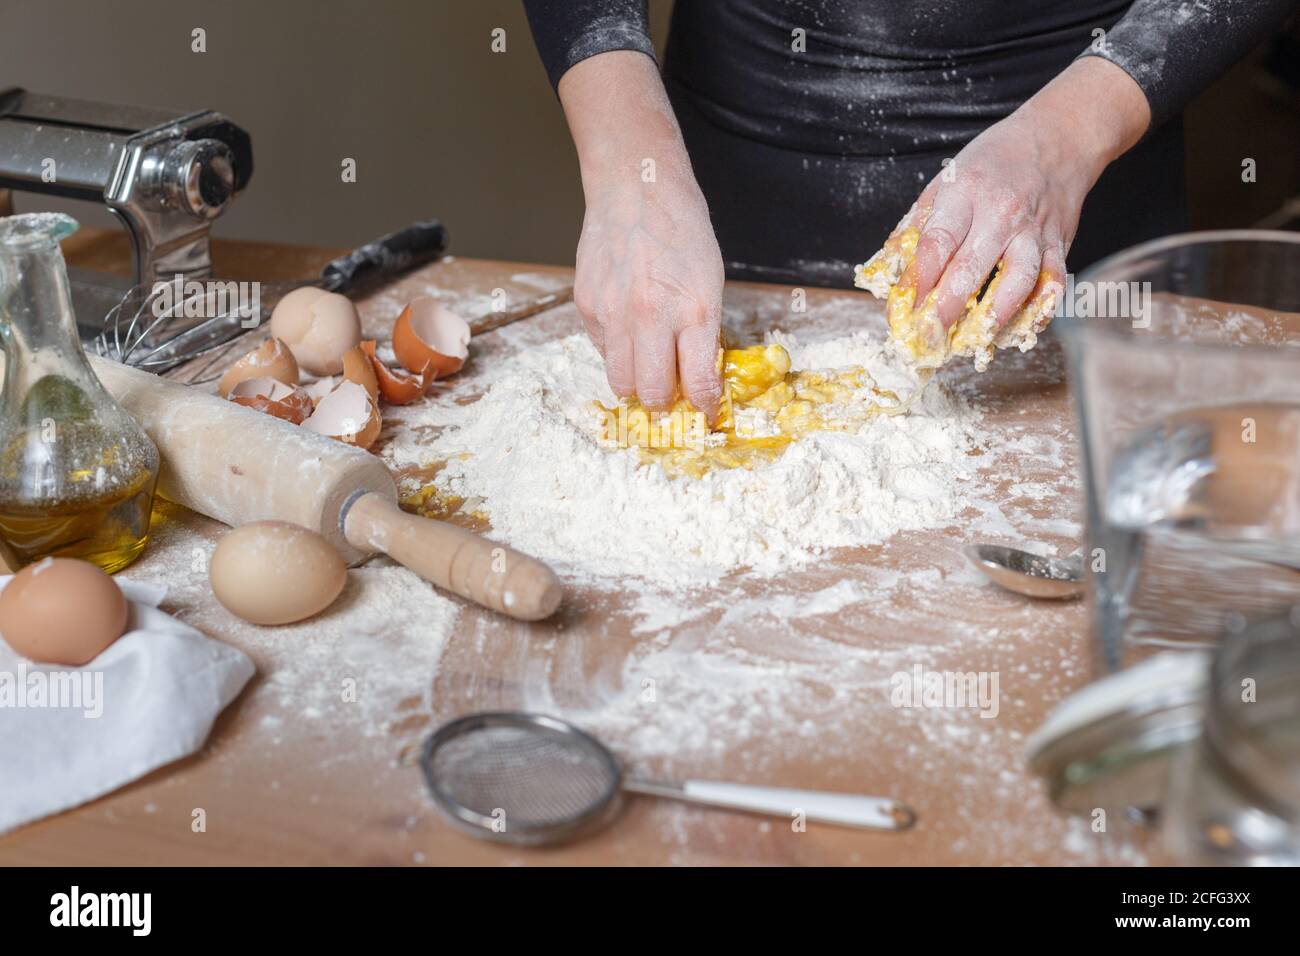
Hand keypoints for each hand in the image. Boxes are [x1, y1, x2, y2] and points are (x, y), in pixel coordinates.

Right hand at [559, 51, 723, 419]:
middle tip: (673, 397)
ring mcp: (614, 313)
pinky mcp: (588, 306)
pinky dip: (616, 353)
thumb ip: (703, 332)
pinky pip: (601, 351)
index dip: (704, 409)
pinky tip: (628, 333)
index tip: (706, 416)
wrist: (635, 188)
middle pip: (652, 394)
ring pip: (620, 383)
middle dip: (665, 405)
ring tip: (648, 370)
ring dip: (637, 386)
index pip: (699, 383)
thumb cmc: (681, 231)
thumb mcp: (710, 281)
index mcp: (694, 311)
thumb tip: (697, 376)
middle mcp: (652, 316)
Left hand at [895, 57, 1150, 328]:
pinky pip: (1052, 283)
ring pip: (1017, 281)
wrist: (1058, 137)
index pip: (937, 244)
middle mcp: (1001, 213)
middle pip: (971, 269)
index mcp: (965, 194)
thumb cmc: (994, 162)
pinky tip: (1018, 331)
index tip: (903, 312)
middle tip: (927, 339)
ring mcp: (1034, 230)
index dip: (918, 282)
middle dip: (947, 309)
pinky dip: (1037, 311)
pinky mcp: (1061, 243)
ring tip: (971, 343)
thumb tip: (889, 274)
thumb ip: (915, 226)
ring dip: (993, 318)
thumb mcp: (944, 181)